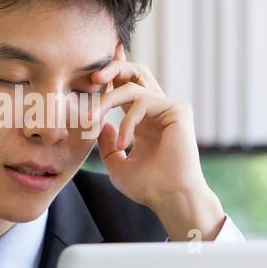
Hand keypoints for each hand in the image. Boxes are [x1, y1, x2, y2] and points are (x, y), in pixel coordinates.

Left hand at [86, 43, 227, 241]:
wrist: (170, 199)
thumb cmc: (148, 187)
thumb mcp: (117, 166)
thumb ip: (107, 146)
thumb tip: (103, 124)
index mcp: (145, 119)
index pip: (128, 86)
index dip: (113, 72)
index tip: (93, 68)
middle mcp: (158, 110)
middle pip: (136, 72)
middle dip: (112, 68)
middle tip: (91, 77)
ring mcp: (169, 108)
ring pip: (132, 87)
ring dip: (106, 100)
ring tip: (89, 119)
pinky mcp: (177, 110)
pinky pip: (142, 103)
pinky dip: (127, 121)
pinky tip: (123, 143)